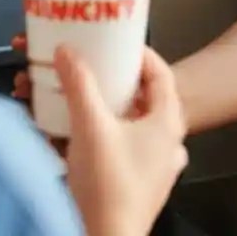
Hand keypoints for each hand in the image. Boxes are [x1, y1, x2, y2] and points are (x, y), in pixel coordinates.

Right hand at [54, 45, 188, 235]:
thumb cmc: (110, 192)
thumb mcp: (90, 126)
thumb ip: (79, 84)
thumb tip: (69, 54)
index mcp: (167, 125)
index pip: (162, 74)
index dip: (141, 55)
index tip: (122, 45)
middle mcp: (167, 146)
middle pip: (147, 100)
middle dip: (119, 84)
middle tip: (101, 72)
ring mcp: (154, 168)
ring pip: (135, 126)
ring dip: (110, 111)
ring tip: (87, 103)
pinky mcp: (136, 185)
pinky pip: (124, 150)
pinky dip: (105, 138)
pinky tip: (82, 140)